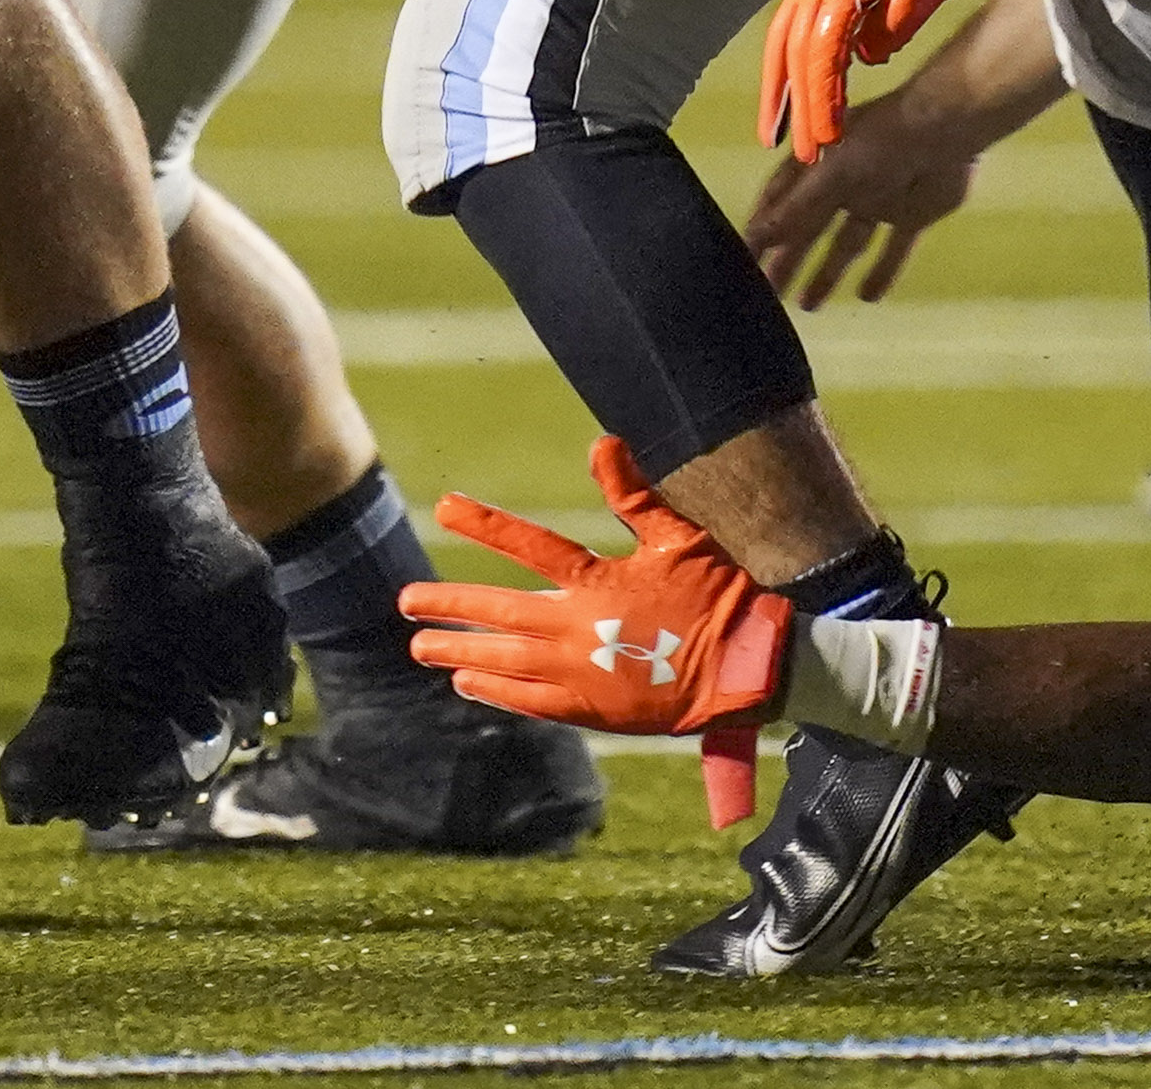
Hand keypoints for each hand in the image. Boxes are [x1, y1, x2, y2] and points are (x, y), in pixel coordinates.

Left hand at [404, 436, 792, 737]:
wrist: (744, 669)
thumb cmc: (717, 595)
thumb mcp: (680, 537)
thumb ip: (635, 494)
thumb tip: (602, 442)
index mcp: (598, 581)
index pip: (530, 546)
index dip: (486, 524)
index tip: (444, 506)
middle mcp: (576, 628)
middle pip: (499, 613)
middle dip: (449, 605)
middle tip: (406, 602)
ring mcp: (578, 672)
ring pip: (502, 660)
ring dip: (459, 651)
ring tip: (420, 647)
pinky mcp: (587, 707)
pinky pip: (526, 700)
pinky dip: (493, 691)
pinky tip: (468, 684)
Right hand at [747, 81, 990, 308]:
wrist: (946, 129)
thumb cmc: (882, 142)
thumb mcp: (831, 174)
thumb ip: (797, 208)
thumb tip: (758, 237)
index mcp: (820, 166)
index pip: (781, 202)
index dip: (763, 230)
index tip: (743, 261)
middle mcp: (846, 185)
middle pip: (810, 230)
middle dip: (789, 261)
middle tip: (768, 295)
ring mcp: (880, 201)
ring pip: (846, 244)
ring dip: (827, 273)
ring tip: (807, 305)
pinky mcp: (914, 215)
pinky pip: (893, 249)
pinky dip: (882, 272)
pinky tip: (868, 297)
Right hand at [758, 0, 1006, 163]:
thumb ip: (900, 16)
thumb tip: (868, 55)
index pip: (823, 54)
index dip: (822, 101)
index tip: (827, 140)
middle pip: (794, 53)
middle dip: (797, 108)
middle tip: (804, 155)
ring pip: (783, 40)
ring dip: (779, 88)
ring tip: (776, 134)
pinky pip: (792, 23)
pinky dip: (787, 59)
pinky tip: (788, 86)